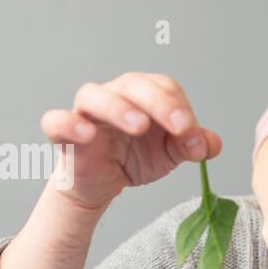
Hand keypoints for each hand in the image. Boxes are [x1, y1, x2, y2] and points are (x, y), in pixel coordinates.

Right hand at [38, 72, 221, 212]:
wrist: (103, 183)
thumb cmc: (135, 157)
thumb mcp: (170, 153)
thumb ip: (191, 145)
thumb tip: (211, 144)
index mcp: (143, 95)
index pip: (165, 88)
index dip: (182, 111)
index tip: (195, 139)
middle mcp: (114, 95)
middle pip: (134, 85)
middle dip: (161, 104)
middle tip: (181, 128)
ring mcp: (86, 112)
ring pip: (94, 95)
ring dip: (118, 107)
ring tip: (139, 125)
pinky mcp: (64, 134)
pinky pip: (56, 121)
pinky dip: (69, 124)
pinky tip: (87, 133)